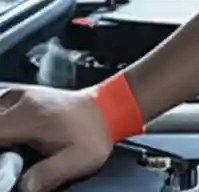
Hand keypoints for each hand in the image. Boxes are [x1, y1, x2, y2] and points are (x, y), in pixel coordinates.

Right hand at [0, 85, 114, 191]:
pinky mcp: (22, 95)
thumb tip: (24, 188)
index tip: (6, 162)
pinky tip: (13, 139)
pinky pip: (0, 111)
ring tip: (14, 149)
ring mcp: (20, 94)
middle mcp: (20, 100)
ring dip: (1, 133)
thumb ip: (48, 174)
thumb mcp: (77, 160)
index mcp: (28, 116)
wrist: (109, 108)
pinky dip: (2, 125)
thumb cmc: (94, 134)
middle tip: (11, 158)